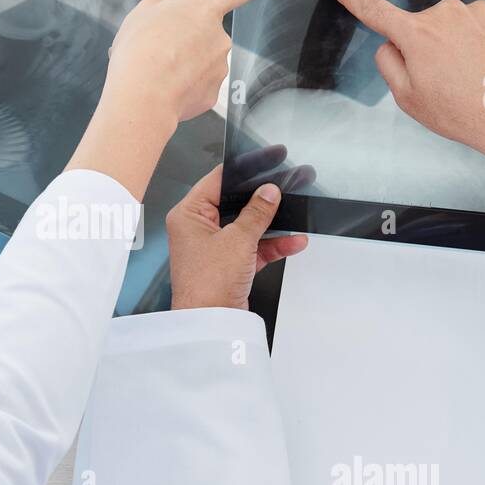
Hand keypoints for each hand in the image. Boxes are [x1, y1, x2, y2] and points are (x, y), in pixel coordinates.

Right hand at [67, 0, 304, 200]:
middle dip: (186, 41)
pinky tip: (163, 88)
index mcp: (204, 8)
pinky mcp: (212, 94)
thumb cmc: (141, 52)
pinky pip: (197, 86)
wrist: (142, 98)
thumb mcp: (142, 14)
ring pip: (201, 62)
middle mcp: (219, 36)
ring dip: (182, 65)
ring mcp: (218, 66)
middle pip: (206, 34)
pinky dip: (182, 87)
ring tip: (155, 70)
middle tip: (157, 49)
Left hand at [167, 165, 307, 311]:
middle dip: (261, 199)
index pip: (216, 181)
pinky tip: (294, 241)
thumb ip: (257, 213)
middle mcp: (197, 228)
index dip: (244, 170)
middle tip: (285, 185)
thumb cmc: (208, 285)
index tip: (267, 160)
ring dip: (271, 224)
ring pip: (246, 226)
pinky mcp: (228, 264)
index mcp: (188, 214)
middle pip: (234, 203)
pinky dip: (272, 245)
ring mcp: (213, 247)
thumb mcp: (238, 240)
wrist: (211, 324)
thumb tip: (269, 192)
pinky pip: (253, 247)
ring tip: (295, 212)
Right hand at [326, 0, 484, 197]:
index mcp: (416, 35)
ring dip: (457, 45)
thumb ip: (389, 64)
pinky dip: (482, 43)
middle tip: (444, 80)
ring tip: (472, 77)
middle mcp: (446, 14)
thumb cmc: (463, 113)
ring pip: (454, 25)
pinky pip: (481, 25)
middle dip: (426, 47)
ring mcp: (478, 11)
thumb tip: (391, 44)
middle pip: (422, 26)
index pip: (374, 10)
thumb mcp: (408, 99)